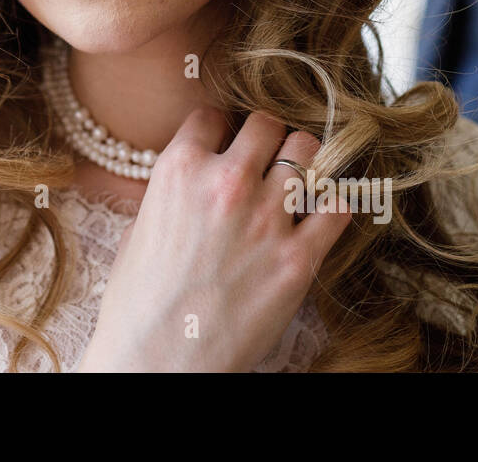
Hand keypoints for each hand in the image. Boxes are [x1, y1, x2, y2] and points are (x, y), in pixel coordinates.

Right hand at [78, 107, 353, 371]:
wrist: (158, 361)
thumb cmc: (139, 303)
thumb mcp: (140, 228)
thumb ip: (174, 192)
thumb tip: (195, 181)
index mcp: (178, 171)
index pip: (211, 116)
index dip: (219, 131)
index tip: (224, 144)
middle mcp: (225, 184)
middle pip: (267, 124)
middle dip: (266, 139)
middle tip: (266, 160)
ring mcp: (266, 219)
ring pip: (308, 152)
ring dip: (303, 164)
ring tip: (296, 183)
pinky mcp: (299, 259)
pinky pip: (337, 207)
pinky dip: (331, 207)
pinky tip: (317, 218)